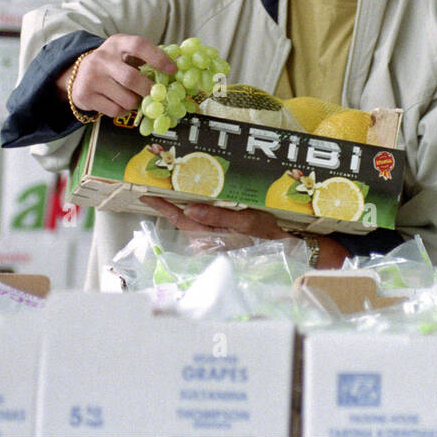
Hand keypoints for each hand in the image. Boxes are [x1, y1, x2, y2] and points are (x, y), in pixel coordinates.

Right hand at [57, 34, 175, 117]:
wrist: (77, 75)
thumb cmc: (112, 64)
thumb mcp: (125, 54)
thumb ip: (147, 58)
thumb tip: (179, 63)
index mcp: (117, 43)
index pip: (139, 45)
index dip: (158, 57)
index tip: (172, 70)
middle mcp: (101, 58)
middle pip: (131, 78)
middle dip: (149, 90)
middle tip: (158, 94)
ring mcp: (91, 77)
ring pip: (125, 99)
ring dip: (137, 103)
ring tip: (136, 98)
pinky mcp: (85, 95)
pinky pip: (115, 110)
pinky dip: (124, 110)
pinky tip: (121, 103)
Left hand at [140, 198, 292, 239]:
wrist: (289, 252)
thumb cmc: (271, 237)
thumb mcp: (248, 222)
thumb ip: (218, 217)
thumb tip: (189, 209)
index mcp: (211, 238)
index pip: (180, 220)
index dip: (163, 207)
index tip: (146, 196)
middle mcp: (208, 243)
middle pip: (184, 220)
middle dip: (173, 204)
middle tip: (162, 184)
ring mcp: (214, 243)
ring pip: (194, 223)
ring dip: (188, 208)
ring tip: (182, 189)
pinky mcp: (222, 242)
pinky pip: (206, 226)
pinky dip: (202, 213)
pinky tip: (205, 202)